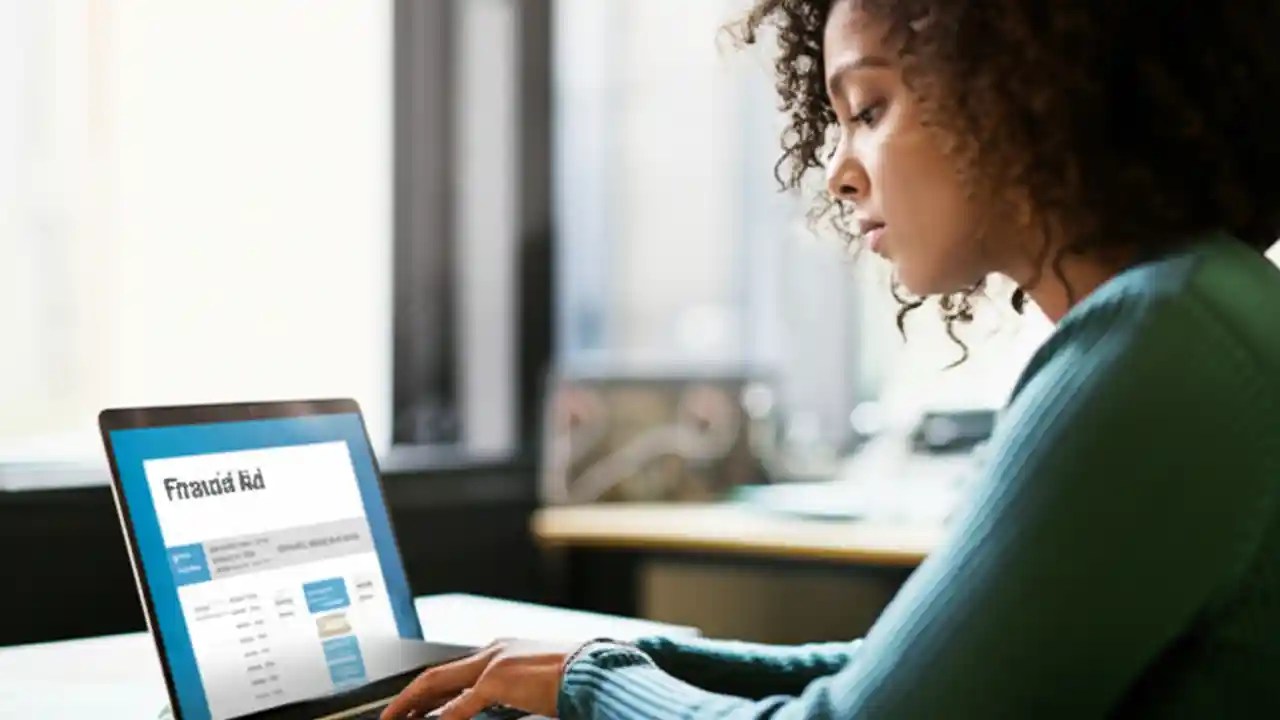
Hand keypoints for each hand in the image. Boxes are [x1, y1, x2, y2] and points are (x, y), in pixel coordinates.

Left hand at [379, 638, 580, 719]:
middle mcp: (493, 652)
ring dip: (412, 705)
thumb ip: (509, 695)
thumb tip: (492, 706)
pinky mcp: (499, 680)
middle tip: (390, 715)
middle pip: (437, 674)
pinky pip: (460, 707)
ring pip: (437, 684)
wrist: (597, 672)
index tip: (414, 707)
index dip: (430, 692)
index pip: (455, 671)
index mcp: (502, 651)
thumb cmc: (576, 679)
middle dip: (410, 697)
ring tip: (395, 719)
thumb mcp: (535, 685)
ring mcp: (494, 663)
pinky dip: (441, 719)